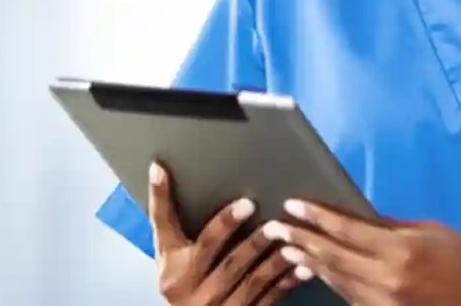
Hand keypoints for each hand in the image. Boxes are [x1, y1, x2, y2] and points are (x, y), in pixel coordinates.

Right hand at [148, 162, 313, 304]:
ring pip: (253, 282)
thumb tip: (158, 168)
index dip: (222, 222)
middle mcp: (195, 293)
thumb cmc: (178, 276)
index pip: (200, 242)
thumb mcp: (167, 250)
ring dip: (274, 260)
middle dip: (252, 241)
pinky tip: (302, 266)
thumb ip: (164, 215)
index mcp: (176, 272)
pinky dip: (286, 281)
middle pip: (229, 263)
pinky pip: (268, 299)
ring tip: (289, 236)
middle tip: (271, 218)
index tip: (246, 202)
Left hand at [260, 200, 460, 305]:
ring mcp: (384, 303)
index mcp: (401, 250)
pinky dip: (330, 280)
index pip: (347, 229)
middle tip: (275, 226)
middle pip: (333, 256)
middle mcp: (388, 279)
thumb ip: (389, 227)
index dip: (316, 216)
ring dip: (309, 261)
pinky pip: (349, 297)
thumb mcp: (429, 231)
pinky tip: (314, 269)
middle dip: (301, 239)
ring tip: (286, 246)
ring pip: (336, 279)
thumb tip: (354, 216)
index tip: (293, 203)